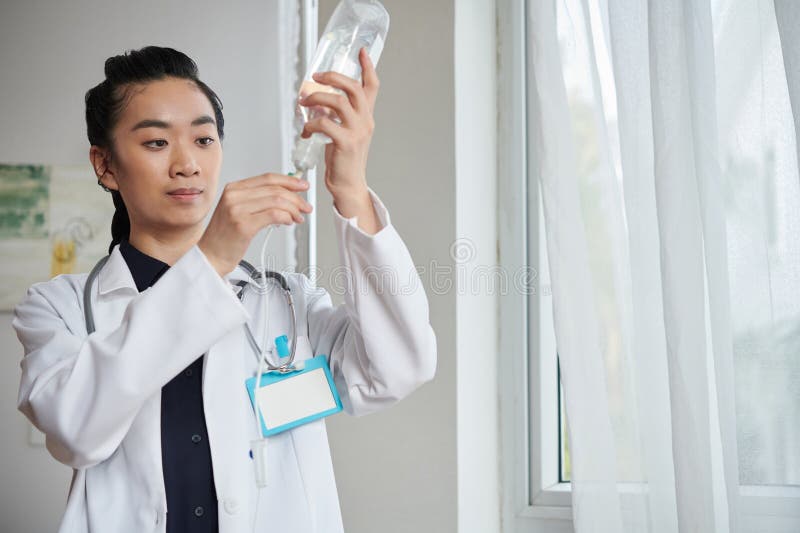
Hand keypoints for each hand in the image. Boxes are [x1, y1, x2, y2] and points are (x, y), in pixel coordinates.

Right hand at [198, 173, 311, 275]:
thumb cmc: (226, 236)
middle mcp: (234, 195)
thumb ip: (259, 200)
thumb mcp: (239, 211)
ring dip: (293, 209)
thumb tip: (286, 195)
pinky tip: (289, 222)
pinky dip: (286, 217)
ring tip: (298, 217)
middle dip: (296, 198)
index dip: (289, 181)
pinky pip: (273, 215)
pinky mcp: (243, 224)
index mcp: (233, 188)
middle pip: (274, 189)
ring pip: (276, 201)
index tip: (302, 186)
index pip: (268, 178)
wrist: (210, 257)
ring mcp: (237, 209)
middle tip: (305, 207)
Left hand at [299, 47, 378, 197]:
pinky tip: (306, 131)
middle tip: (316, 76)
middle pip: (354, 88)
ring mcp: (357, 132)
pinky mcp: (346, 143)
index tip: (362, 51)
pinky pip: (325, 123)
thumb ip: (338, 116)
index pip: (372, 87)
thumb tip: (317, 99)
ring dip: (316, 99)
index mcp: (366, 116)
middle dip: (333, 77)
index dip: (368, 67)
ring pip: (338, 102)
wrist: (348, 184)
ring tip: (304, 102)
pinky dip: (311, 124)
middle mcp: (365, 121)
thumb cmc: (344, 160)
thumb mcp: (346, 132)